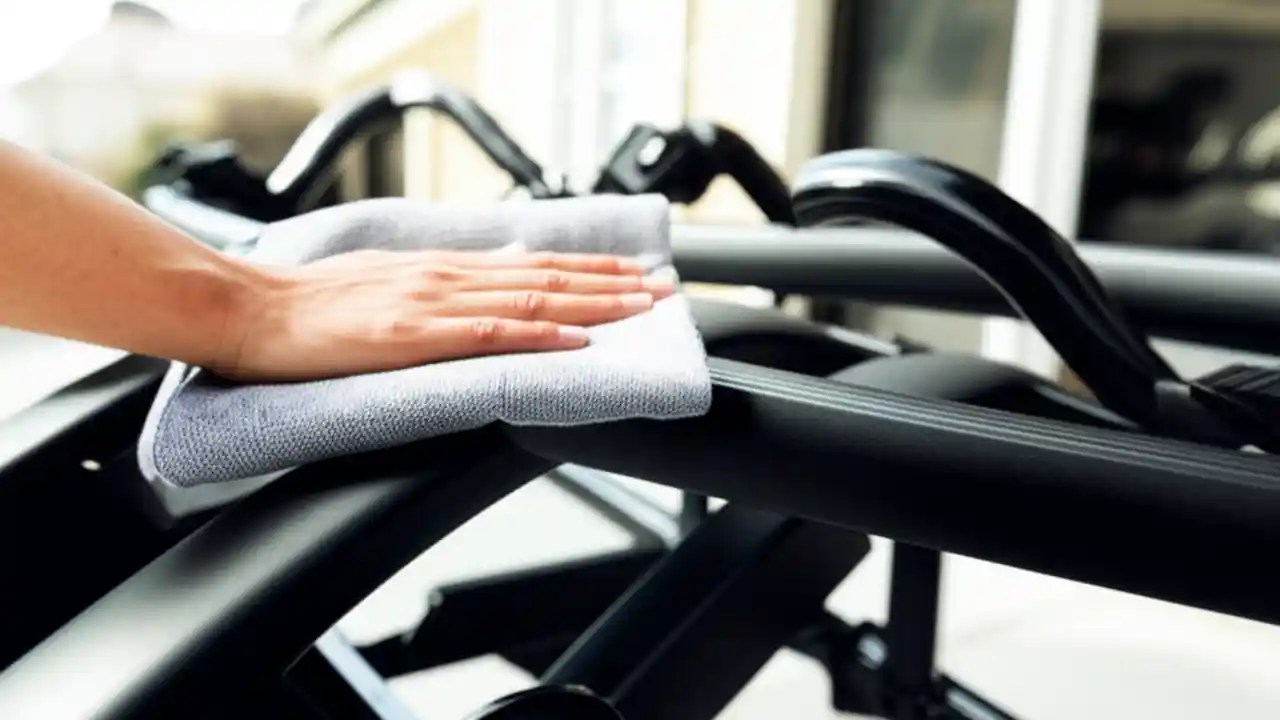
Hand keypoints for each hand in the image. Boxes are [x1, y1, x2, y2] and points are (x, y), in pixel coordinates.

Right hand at [215, 249, 673, 381]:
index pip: (531, 264)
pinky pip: (488, 333)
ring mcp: (431, 304)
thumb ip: (436, 291)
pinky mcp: (412, 335)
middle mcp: (446, 277)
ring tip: (640, 307)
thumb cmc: (308, 306)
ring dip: (593, 303)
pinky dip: (539, 333)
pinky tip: (575, 338)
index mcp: (440, 268)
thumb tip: (485, 291)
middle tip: (662, 291)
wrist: (249, 310)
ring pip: (531, 298)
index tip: (633, 274)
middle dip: (611, 284)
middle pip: (546, 277)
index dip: (588, 269)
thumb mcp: (384, 285)